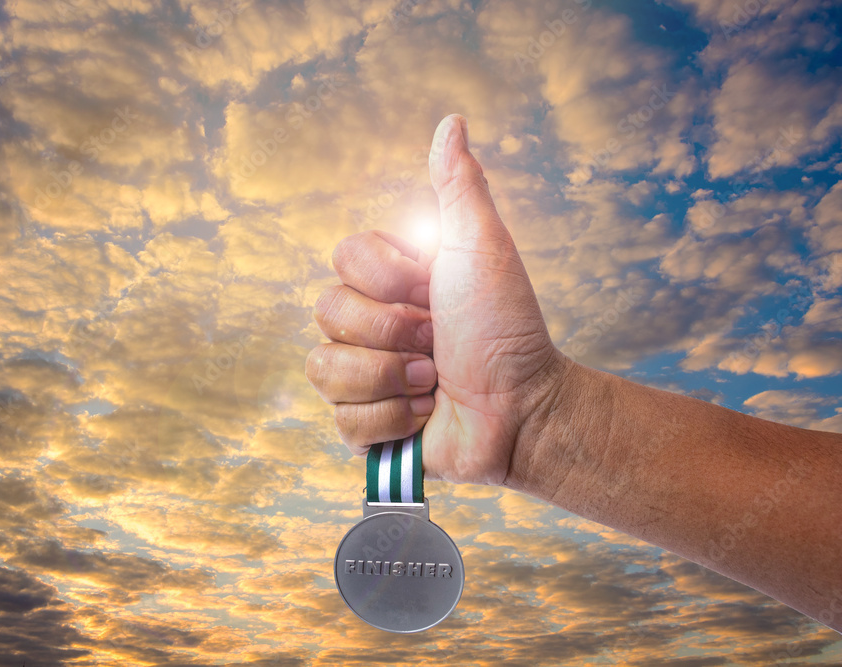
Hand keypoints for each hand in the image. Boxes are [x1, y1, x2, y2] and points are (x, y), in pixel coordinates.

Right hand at [306, 114, 568, 486]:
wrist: (523, 410)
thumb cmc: (506, 327)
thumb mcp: (482, 248)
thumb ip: (459, 186)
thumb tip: (451, 122)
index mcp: (390, 279)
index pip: (342, 258)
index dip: (386, 278)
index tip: (432, 289)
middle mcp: (369, 323)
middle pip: (327, 311)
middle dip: (392, 332)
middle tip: (436, 341)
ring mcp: (363, 375)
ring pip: (324, 367)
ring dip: (389, 378)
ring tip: (432, 382)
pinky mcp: (363, 426)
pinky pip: (340, 420)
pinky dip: (391, 421)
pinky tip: (423, 414)